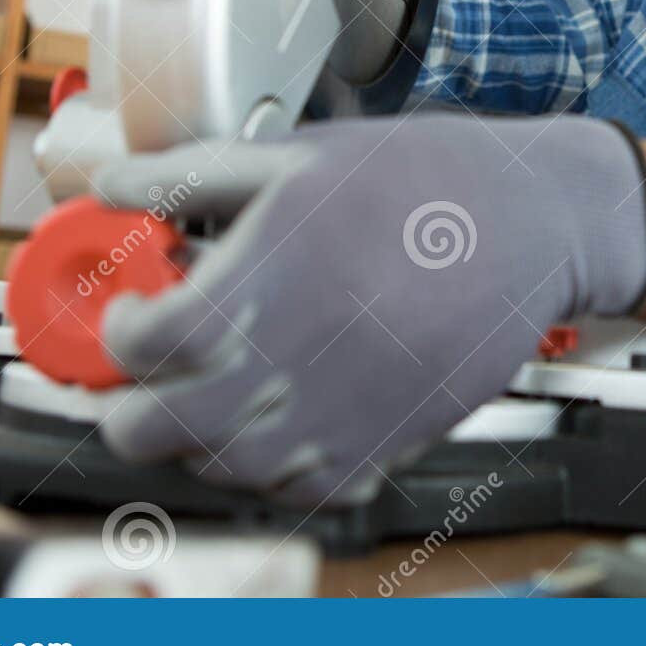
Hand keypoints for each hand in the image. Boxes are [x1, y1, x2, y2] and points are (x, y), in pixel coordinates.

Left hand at [90, 113, 645, 506]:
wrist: (535, 221)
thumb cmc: (427, 179)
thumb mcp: (299, 155)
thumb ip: (192, 175)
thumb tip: (111, 182)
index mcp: (262, 280)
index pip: (137, 347)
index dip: (120, 331)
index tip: (137, 312)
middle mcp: (291, 361)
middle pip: (153, 430)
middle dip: (134, 401)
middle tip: (156, 369)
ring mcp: (339, 415)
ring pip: (220, 469)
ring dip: (202, 435)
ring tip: (224, 387)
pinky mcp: (388, 444)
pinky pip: (300, 490)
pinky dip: (276, 467)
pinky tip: (287, 415)